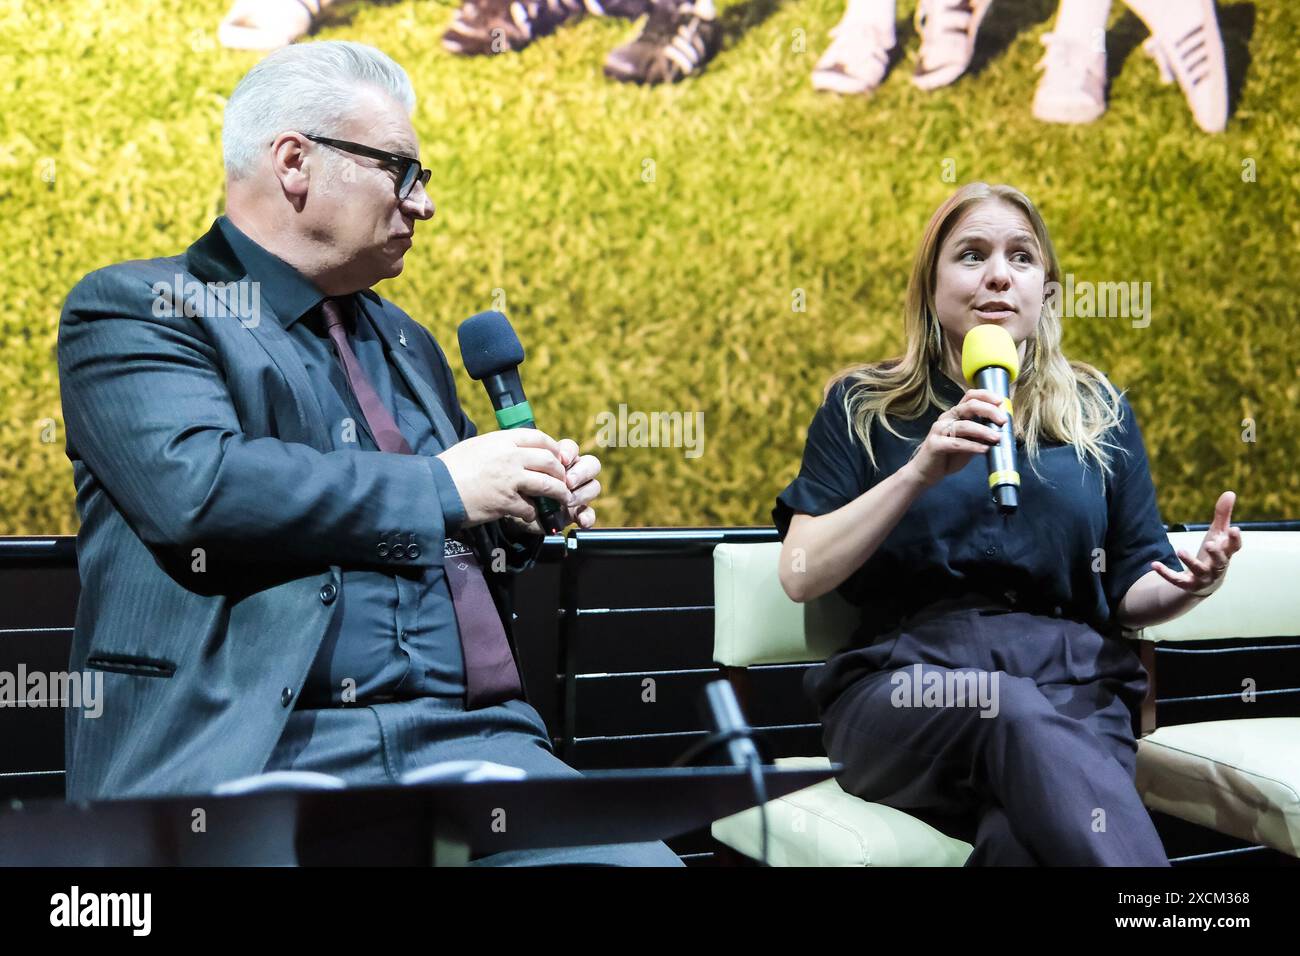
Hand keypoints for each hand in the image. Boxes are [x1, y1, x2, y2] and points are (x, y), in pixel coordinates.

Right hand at [436, 429, 568, 527]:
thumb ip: (499, 446)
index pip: (538, 438)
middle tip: (564, 480)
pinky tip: (530, 515)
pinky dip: (533, 513)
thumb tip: (516, 450)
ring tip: (563, 499)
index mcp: (502, 440)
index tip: (558, 457)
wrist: (436, 488)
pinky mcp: (506, 501)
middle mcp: (510, 457)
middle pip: (549, 461)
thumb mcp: (477, 445)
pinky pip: (530, 507)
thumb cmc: (452, 467)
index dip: (553, 448)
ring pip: (547, 485)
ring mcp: (510, 479)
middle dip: (560, 472)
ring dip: (558, 493)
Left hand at [500, 439, 601, 534]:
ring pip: (594, 486)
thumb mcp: (522, 477)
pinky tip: (581, 520)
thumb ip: (531, 468)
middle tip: (568, 481)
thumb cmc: (519, 489)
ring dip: (583, 494)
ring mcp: (578, 493)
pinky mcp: (578, 512)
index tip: (562, 459)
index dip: (570, 452)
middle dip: (581, 472)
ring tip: (567, 502)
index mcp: (559, 460)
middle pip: (591, 464)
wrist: (516, 515)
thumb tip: (535, 463)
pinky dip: (588, 517)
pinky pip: (590, 513)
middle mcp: (573, 473)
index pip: (572, 449)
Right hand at [904, 388, 1007, 488]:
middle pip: (969, 406)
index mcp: (954, 415)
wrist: (925, 472)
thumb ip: (980, 436)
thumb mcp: (968, 443)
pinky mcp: (935, 444)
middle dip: (989, 411)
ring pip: (964, 425)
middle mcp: (946, 418)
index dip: (986, 396)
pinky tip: (984, 450)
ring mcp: (939, 430)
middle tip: (1003, 421)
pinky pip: (957, 443)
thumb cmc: (947, 457)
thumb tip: (999, 431)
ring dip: (983, 431)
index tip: (1001, 402)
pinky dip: (973, 446)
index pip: (970, 396)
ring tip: (997, 438)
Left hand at [1151, 491, 1242, 596]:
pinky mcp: (1188, 584)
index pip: (1234, 547)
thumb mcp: (1217, 534)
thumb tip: (1230, 492)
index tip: (1234, 529)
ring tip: (1179, 550)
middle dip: (1215, 553)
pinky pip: (1177, 580)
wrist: (1206, 583)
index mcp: (1226, 553)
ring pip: (1198, 571)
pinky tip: (1154, 564)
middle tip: (1209, 543)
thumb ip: (1222, 515)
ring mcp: (1203, 577)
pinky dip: (1166, 573)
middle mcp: (1217, 567)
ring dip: (1189, 561)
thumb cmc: (1214, 554)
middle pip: (1220, 561)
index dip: (1235, 539)